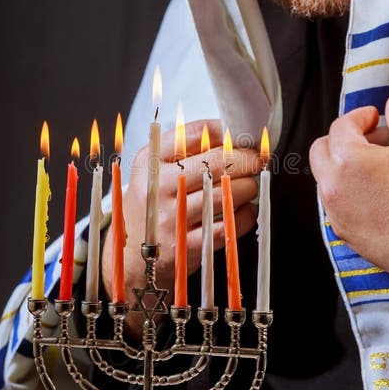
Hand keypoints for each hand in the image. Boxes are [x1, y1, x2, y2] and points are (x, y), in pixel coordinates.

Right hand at [101, 119, 260, 310]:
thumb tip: (231, 132)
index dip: (226, 132)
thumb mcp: (154, 170)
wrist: (131, 256)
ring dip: (248, 187)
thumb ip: (185, 148)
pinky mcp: (187, 246)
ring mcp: (172, 219)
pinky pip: (229, 225)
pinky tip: (242, 209)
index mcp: (150, 162)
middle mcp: (157, 188)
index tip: (241, 137)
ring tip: (249, 185)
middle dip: (246, 159)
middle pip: (216, 163)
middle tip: (257, 160)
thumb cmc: (152, 206)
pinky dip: (244, 215)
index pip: (195, 133)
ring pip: (226, 194)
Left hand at [309, 95, 388, 289]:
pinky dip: (347, 192)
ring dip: (342, 166)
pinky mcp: (343, 232)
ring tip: (375, 167)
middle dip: (341, 139)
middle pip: (321, 150)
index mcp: (348, 159)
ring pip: (325, 178)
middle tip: (369, 139)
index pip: (340, 126)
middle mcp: (333, 186)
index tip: (374, 117)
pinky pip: (335, 204)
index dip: (359, 116)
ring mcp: (335, 212)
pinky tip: (373, 193)